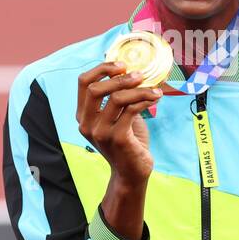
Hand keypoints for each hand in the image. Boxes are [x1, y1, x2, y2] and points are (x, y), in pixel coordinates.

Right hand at [76, 61, 161, 185]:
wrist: (131, 173)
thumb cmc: (127, 142)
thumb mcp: (118, 117)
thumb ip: (118, 97)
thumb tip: (130, 70)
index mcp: (83, 115)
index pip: (83, 83)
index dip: (102, 69)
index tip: (122, 66)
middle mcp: (87, 124)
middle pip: (96, 89)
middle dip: (120, 78)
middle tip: (140, 75)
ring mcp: (101, 132)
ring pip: (116, 98)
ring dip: (138, 89)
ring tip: (154, 90)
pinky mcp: (117, 139)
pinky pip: (131, 110)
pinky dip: (145, 100)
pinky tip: (155, 99)